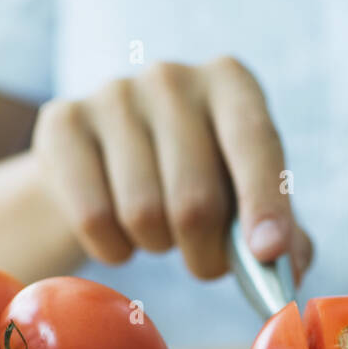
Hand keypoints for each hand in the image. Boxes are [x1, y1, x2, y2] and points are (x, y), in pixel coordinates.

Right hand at [33, 57, 311, 280]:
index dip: (264, 203)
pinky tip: (119, 232)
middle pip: (195, 199)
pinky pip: (94, 216)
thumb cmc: (197, 183)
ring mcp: (113, 93)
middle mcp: (173, 77)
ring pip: (143, 213)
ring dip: (157, 247)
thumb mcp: (246, 202)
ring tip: (160, 232)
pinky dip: (113, 248)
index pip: (255, 143)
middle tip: (207, 265)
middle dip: (207, 256)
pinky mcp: (62, 121)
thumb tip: (284, 271)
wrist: (106, 165)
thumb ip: (281, 236)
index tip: (266, 253)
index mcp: (232, 84)